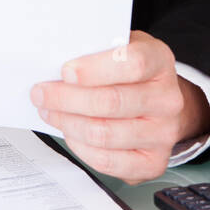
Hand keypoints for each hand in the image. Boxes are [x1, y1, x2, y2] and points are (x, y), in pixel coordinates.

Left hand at [29, 30, 209, 183]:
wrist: (159, 101)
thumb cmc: (131, 71)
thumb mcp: (119, 46)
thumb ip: (95, 49)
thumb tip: (55, 59)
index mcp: (160, 61)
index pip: (133, 63)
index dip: (95, 69)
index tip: (65, 71)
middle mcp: (168, 99)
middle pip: (112, 102)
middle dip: (67, 98)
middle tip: (41, 93)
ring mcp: (163, 134)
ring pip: (105, 133)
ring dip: (68, 122)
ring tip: (50, 112)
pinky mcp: (153, 162)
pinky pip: (108, 160)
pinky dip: (81, 147)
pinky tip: (70, 132)